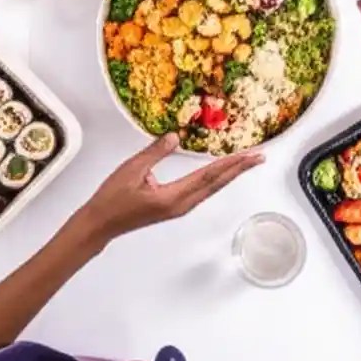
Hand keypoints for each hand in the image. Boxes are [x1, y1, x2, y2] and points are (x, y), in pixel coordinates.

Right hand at [80, 133, 262, 239]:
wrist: (100, 224)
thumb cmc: (112, 199)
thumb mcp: (132, 169)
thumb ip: (155, 152)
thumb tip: (175, 137)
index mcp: (174, 197)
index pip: (210, 176)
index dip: (231, 164)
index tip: (250, 156)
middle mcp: (181, 205)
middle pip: (216, 184)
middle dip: (239, 169)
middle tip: (259, 157)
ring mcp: (179, 208)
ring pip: (211, 189)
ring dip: (229, 174)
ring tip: (245, 163)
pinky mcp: (173, 207)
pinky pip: (202, 191)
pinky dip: (215, 179)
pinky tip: (220, 173)